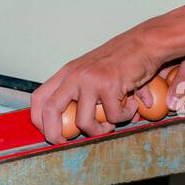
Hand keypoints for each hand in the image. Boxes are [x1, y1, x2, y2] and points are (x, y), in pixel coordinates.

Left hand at [29, 29, 161, 143]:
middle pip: (50, 110)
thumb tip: (69, 125)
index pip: (39, 98)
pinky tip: (132, 106)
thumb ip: (80, 93)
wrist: (146, 42)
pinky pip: (113, 116)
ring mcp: (90, 80)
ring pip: (83, 121)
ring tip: (111, 125)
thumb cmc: (121, 60)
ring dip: (98, 131)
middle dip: (53, 133)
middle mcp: (75, 75)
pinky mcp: (109, 85)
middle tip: (64, 142)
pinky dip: (125, 116)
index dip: (38, 119)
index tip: (48, 133)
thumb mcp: (92, 72)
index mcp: (67, 73)